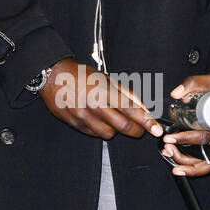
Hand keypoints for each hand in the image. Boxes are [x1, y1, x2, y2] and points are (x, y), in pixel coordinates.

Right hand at [40, 59, 162, 139]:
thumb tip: (143, 108)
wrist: (53, 76)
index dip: (146, 122)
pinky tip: (98, 118)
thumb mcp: (106, 78)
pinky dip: (101, 129)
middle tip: (141, 128)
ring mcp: (83, 117)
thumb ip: (126, 93)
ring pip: (110, 133)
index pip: (131, 110)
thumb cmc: (82, 75)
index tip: (156, 129)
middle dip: (137, 130)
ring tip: (112, 117)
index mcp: (104, 90)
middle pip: (124, 126)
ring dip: (116, 129)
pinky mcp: (75, 125)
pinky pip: (95, 134)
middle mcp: (94, 105)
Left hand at [164, 70, 209, 177]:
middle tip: (167, 150)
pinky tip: (173, 153)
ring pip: (205, 163)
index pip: (205, 137)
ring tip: (168, 153)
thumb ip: (193, 84)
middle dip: (185, 160)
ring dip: (186, 164)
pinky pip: (202, 157)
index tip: (170, 138)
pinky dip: (188, 160)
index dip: (186, 140)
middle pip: (207, 160)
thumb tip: (176, 93)